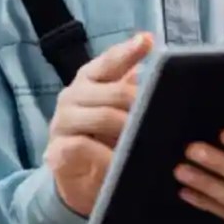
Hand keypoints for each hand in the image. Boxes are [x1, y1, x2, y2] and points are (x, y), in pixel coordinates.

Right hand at [44, 33, 152, 216]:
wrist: (81, 181)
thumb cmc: (104, 139)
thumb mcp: (120, 112)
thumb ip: (131, 85)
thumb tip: (149, 47)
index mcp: (88, 80)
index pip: (109, 61)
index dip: (128, 51)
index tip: (148, 42)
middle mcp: (72, 95)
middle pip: (114, 93)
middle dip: (141, 106)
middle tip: (165, 119)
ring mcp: (62, 122)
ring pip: (103, 117)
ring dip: (129, 132)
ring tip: (150, 142)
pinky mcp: (57, 150)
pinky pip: (84, 147)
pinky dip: (107, 156)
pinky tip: (120, 163)